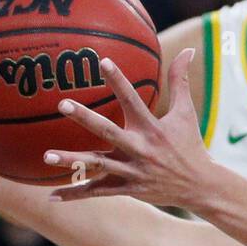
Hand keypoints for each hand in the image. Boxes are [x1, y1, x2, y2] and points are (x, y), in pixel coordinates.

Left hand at [45, 49, 210, 207]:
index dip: (119, 80)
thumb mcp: (186, 112)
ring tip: (47, 156)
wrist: (200, 186)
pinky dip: (75, 194)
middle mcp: (140, 149)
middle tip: (63, 104)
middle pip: (108, 131)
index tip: (103, 61)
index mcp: (152, 128)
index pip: (133, 100)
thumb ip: (180, 80)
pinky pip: (97, 192)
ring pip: (98, 165)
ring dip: (73, 161)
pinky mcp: (128, 189)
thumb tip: (188, 49)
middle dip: (85, 118)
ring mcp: (132, 171)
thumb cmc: (190, 144)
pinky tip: (52, 196)